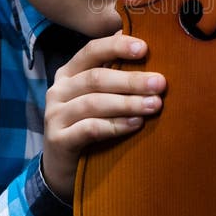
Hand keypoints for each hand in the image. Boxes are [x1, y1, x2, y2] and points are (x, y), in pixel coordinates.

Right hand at [41, 34, 164, 201]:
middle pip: (96, 78)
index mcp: (70, 73)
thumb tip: (148, 48)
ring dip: (128, 103)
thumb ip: (115, 75)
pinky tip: (136, 124)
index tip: (145, 48)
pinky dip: (115, 125)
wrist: (63, 168)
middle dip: (131, 80)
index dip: (117, 47)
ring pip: (94, 102)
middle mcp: (59, 90)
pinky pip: (90, 128)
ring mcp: (55, 115)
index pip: (92, 51)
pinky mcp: (58, 140)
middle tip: (160, 84)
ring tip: (154, 105)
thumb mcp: (99, 96)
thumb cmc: (89, 125)